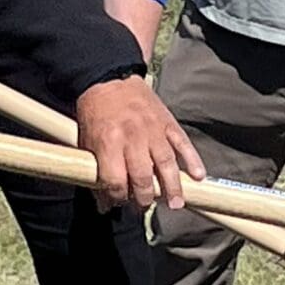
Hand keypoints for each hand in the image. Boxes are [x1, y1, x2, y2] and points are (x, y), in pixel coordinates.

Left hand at [72, 76, 203, 211]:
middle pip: (142, 176)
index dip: (116, 198)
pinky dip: (192, 160)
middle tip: (143, 206)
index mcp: (108, 140)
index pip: (115, 180)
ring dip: (172, 188)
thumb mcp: (87, 140)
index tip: (117, 204)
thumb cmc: (95, 112)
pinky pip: (183, 143)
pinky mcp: (167, 122)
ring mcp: (153, 129)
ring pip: (166, 164)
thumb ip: (96, 170)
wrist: (109, 77)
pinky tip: (198, 177)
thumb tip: (104, 203)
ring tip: (175, 204)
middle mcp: (132, 136)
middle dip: (143, 198)